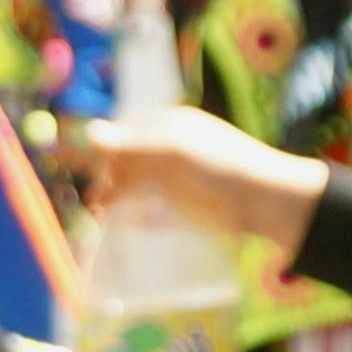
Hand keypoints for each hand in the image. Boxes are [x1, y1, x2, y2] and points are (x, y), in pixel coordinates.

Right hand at [63, 106, 324, 262]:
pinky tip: (122, 225)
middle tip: (97, 199)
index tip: (92, 168)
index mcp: (169, 126)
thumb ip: (130, 144)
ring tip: (101, 214)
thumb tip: (88, 132)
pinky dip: (135, 218)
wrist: (263, 201)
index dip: (107, 150)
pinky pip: (151, 213)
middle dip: (109, 177)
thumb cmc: (219, 165)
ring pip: (136, 187)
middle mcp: (170, 150)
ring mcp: (176, 180)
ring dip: (117, 198)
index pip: (126, 133)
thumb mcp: (173, 149)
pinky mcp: (183, 209)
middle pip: (128, 161)